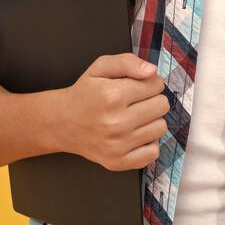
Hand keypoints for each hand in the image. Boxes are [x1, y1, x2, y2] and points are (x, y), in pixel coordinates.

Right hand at [61, 53, 168, 170]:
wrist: (62, 123)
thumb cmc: (85, 93)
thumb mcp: (101, 67)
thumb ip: (128, 62)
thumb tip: (152, 72)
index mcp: (112, 95)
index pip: (156, 85)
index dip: (149, 82)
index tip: (136, 87)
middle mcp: (116, 122)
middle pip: (162, 106)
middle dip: (152, 100)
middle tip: (135, 102)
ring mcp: (117, 145)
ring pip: (161, 128)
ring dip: (151, 121)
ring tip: (134, 118)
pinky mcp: (118, 162)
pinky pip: (154, 152)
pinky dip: (148, 143)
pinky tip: (134, 135)